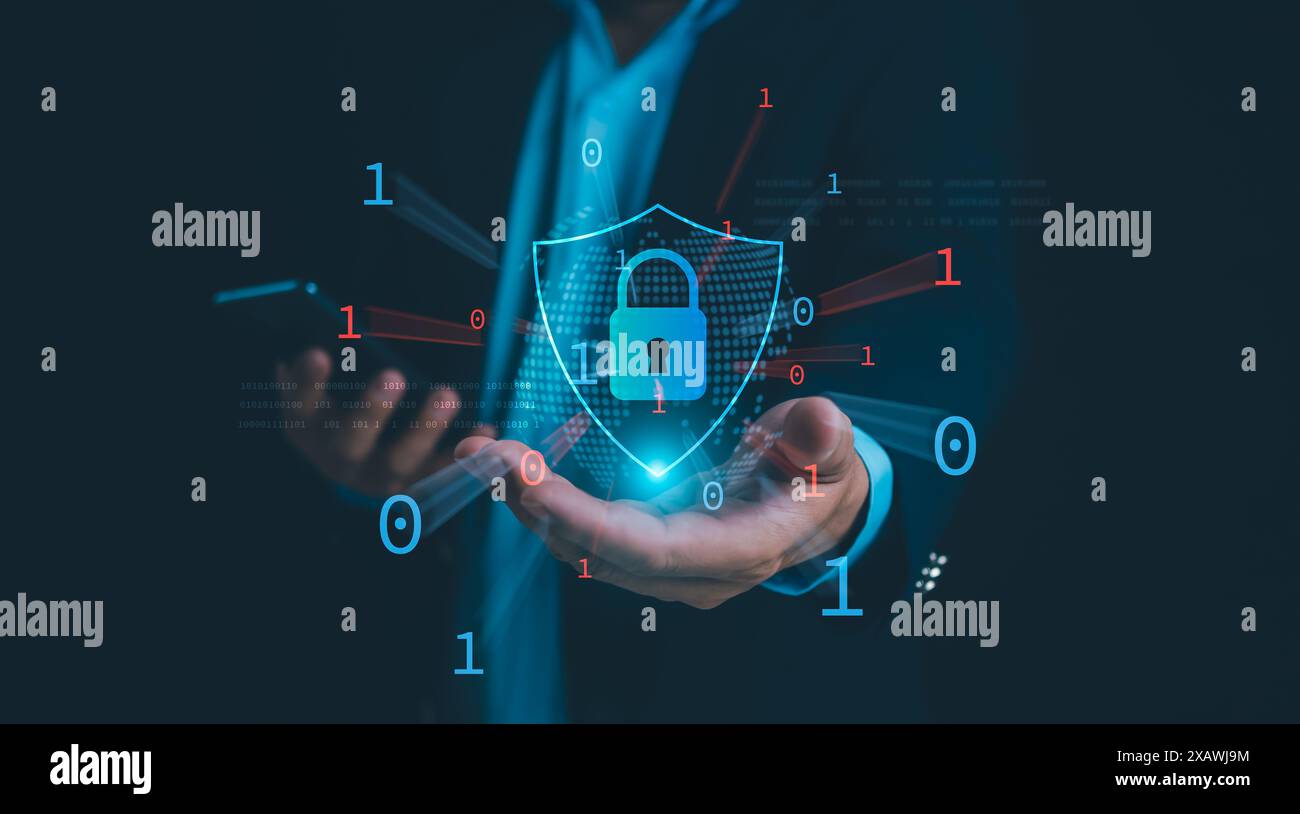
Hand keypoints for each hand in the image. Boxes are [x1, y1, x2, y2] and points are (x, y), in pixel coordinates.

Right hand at [277, 348, 482, 496]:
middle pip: (350, 440)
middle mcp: (338, 457)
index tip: (317, 353)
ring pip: (398, 461)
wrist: (359, 456)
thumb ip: (339, 358)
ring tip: (446, 395)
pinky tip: (486, 427)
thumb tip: (350, 322)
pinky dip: (466, 452)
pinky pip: (442, 473)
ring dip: (425, 428)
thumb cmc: (346, 398)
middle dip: (371, 409)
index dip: (306, 381)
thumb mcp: (333, 382)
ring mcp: (377, 477)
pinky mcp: (415, 486)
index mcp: (308, 425)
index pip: (299, 402)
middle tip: (392, 376)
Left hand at [454, 396, 868, 608]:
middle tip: (488, 453)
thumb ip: (822, 440)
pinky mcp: (649, 552)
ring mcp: (667, 569)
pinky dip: (549, 504)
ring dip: (531, 505)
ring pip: (583, 550)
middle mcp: (693, 573)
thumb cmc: (820, 476)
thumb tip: (818, 423)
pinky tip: (520, 467)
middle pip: (599, 553)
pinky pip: (587, 537)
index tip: (530, 481)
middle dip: (537, 505)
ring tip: (488, 454)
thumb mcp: (830, 452)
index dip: (585, 521)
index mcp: (737, 551)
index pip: (648, 550)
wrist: (819, 510)